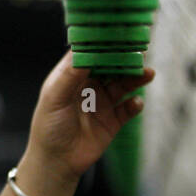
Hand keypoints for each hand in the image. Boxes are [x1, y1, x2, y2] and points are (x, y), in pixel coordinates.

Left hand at [26, 50, 154, 183]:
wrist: (56, 162)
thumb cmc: (48, 127)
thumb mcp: (53, 99)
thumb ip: (68, 77)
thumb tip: (83, 54)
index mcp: (71, 77)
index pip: (89, 54)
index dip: (102, 43)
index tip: (117, 34)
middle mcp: (89, 86)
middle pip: (111, 66)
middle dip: (125, 58)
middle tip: (139, 51)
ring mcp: (102, 102)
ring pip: (124, 84)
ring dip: (136, 78)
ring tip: (147, 73)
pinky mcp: (113, 120)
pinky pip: (129, 108)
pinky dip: (135, 104)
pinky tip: (136, 102)